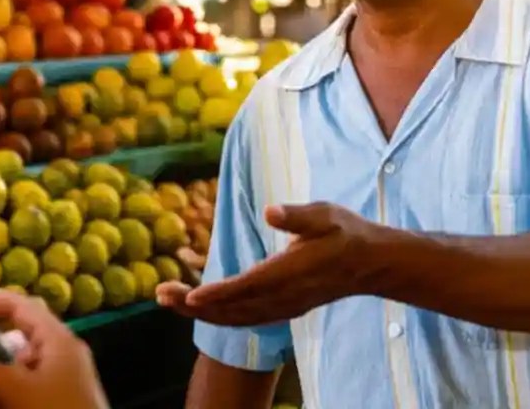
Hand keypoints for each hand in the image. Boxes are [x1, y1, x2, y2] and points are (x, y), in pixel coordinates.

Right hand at [0, 292, 108, 408]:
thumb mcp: (17, 390)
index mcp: (59, 339)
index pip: (21, 305)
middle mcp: (66, 350)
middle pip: (23, 330)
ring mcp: (68, 374)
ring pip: (26, 359)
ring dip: (1, 366)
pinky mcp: (66, 396)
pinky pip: (33, 380)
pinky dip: (13, 385)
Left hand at [156, 202, 382, 326]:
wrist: (370, 264)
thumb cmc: (345, 233)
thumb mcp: (325, 214)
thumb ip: (297, 215)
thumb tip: (271, 210)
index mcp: (290, 272)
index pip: (248, 286)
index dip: (218, 293)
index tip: (188, 295)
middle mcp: (284, 296)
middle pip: (233, 308)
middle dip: (193, 304)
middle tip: (159, 293)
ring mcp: (283, 307)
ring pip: (235, 318)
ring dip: (200, 312)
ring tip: (168, 300)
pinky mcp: (283, 310)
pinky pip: (244, 320)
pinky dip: (218, 317)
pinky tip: (199, 309)